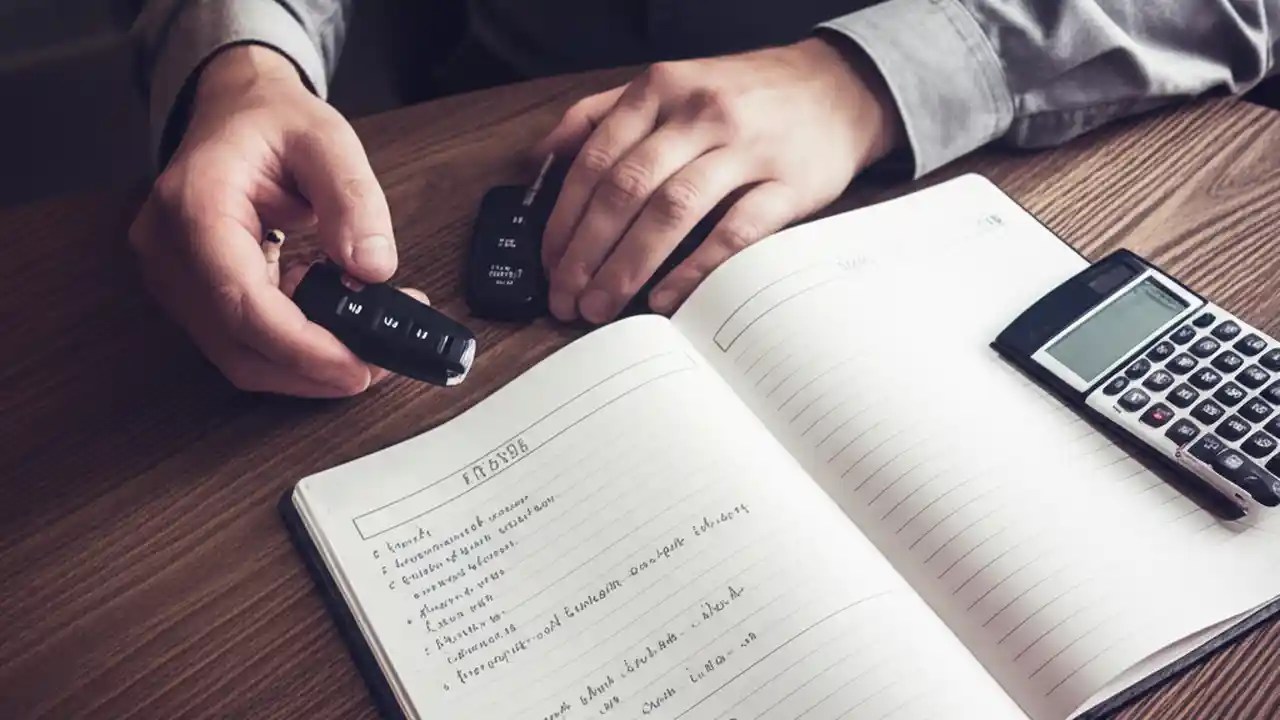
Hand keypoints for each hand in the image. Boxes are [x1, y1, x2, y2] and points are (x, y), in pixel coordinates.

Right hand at [129, 45, 411, 396]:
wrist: (233, 109)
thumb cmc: (270, 119)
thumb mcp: (327, 139)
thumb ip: (353, 199)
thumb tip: (372, 268)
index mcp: (195, 206)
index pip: (241, 302)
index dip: (301, 348)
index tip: (356, 366)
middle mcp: (170, 250)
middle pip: (237, 345)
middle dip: (314, 367)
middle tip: (379, 362)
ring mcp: (174, 276)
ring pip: (237, 355)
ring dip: (305, 364)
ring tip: (365, 341)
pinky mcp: (191, 292)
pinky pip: (240, 341)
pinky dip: (291, 347)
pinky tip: (330, 323)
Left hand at [534, 36, 903, 323]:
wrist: (838, 88)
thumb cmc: (744, 95)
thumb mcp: (671, 84)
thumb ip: (603, 112)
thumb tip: (543, 154)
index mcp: (662, 89)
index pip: (596, 158)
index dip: (565, 217)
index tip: (549, 261)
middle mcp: (700, 113)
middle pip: (626, 190)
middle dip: (586, 252)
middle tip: (566, 295)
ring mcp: (746, 149)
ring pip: (672, 212)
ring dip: (627, 266)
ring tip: (601, 304)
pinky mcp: (788, 185)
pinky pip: (733, 232)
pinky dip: (693, 269)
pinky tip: (664, 297)